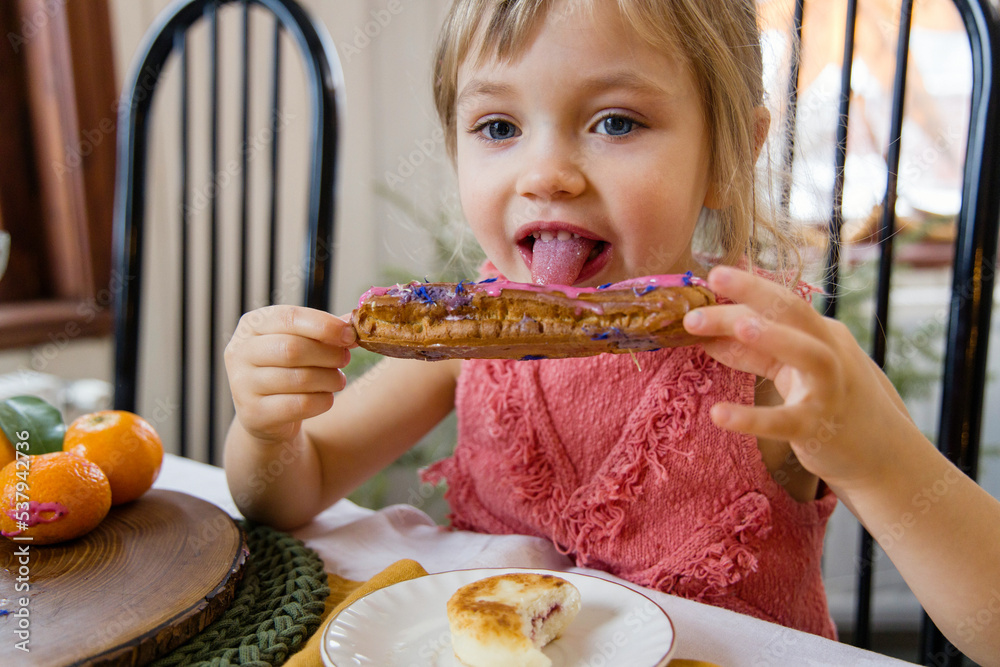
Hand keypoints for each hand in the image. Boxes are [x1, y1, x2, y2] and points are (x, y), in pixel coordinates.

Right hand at [224, 306, 355, 444]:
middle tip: (345, 359)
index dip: (324, 325)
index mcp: (251, 325)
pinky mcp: (254, 413)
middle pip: (293, 348)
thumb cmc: (286, 369)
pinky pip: (300, 405)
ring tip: (338, 380)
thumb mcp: (301, 343)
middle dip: (328, 354)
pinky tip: (327, 397)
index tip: (349, 335)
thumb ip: (325, 330)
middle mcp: (239, 352)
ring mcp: (242, 384)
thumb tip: (355, 321)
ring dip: (330, 379)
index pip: (289, 317)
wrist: (265, 415)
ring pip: (299, 378)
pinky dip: (322, 401)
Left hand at [682, 265, 918, 491]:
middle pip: (795, 312)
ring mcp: (829, 390)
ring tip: (740, 327)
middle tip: (712, 279)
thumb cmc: (828, 401)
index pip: (779, 303)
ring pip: (809, 355)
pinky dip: (752, 418)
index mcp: (821, 333)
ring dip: (776, 337)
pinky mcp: (818, 429)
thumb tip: (705, 336)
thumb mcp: (792, 369)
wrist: (883, 454)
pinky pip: (784, 421)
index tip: (708, 278)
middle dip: (755, 291)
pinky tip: (719, 414)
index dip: (744, 289)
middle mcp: (831, 353)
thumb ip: (752, 352)